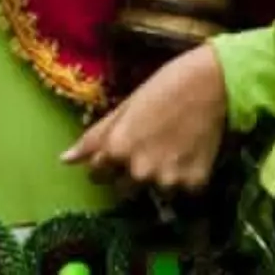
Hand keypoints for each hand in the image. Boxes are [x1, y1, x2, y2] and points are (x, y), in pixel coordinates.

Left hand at [62, 44, 226, 192]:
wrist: (210, 84)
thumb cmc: (162, 87)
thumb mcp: (124, 109)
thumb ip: (94, 138)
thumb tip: (64, 160)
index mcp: (116, 149)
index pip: (97, 175)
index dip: (105, 164)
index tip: (117, 153)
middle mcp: (139, 171)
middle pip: (123, 190)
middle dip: (129, 175)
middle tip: (146, 149)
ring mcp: (168, 181)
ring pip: (154, 191)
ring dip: (159, 177)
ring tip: (171, 148)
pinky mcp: (194, 185)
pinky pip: (182, 190)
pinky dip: (184, 177)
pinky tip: (188, 152)